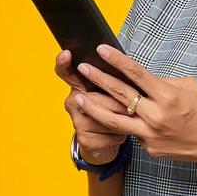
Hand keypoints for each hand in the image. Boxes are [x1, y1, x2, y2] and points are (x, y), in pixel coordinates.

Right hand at [54, 48, 127, 163]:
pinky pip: (109, 135)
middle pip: (96, 98)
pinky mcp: (84, 139)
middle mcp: (73, 102)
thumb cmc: (112, 109)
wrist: (105, 141)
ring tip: (131, 119)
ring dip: (124, 120)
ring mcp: (76, 121)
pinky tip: (124, 132)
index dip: (63, 62)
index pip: (65, 71)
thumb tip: (125, 71)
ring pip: (105, 118)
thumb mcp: (111, 91)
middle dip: (118, 103)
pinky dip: (122, 134)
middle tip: (133, 107)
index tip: (67, 54)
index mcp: (78, 85)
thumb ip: (112, 80)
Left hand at [75, 43, 196, 165]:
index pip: (136, 73)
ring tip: (78, 98)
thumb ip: (163, 82)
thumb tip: (142, 78)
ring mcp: (151, 135)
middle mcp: (156, 116)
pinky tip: (108, 115)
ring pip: (115, 120)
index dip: (116, 60)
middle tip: (83, 68)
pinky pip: (132, 132)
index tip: (101, 50)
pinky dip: (121, 122)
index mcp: (168, 96)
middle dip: (98, 79)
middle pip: (120, 94)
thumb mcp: (190, 87)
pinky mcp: (149, 148)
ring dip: (94, 108)